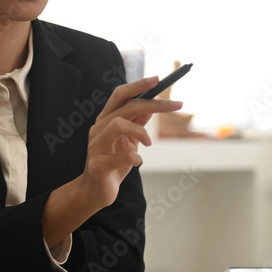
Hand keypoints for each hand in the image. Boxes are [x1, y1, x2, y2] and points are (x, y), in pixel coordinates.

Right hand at [78, 76, 182, 209]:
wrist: (95, 192)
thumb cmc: (113, 164)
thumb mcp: (128, 141)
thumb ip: (136, 123)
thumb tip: (152, 106)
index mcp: (105, 120)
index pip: (120, 94)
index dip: (138, 85)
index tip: (159, 79)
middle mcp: (98, 129)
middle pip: (126, 107)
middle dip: (153, 104)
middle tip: (176, 105)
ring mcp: (95, 146)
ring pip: (118, 124)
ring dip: (140, 132)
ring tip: (148, 143)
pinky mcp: (98, 165)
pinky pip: (121, 156)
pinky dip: (135, 158)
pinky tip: (138, 161)